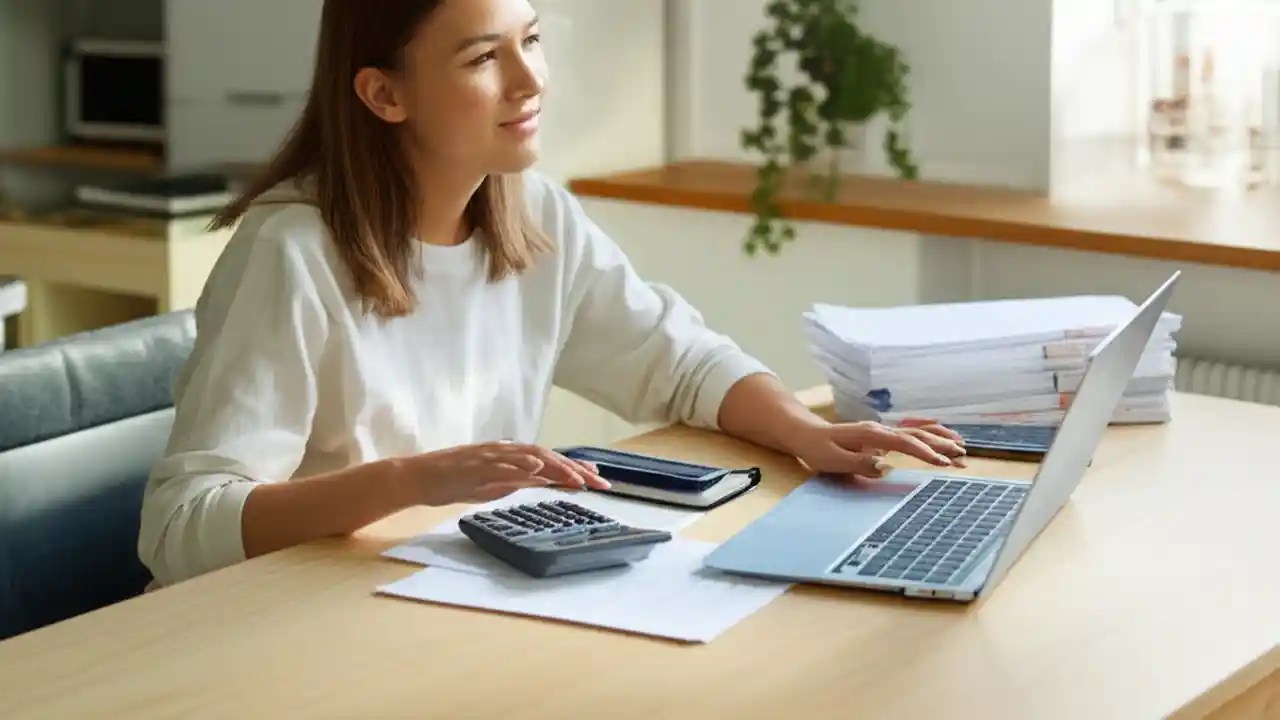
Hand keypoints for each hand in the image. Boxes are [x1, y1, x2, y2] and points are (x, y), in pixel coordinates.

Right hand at [405, 441, 611, 505]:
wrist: (418, 477)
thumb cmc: (452, 482)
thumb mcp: (493, 483)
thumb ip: (517, 480)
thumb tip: (540, 480)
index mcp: (510, 456)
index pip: (549, 460)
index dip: (574, 467)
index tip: (596, 477)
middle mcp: (505, 451)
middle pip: (548, 457)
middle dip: (576, 470)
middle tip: (600, 484)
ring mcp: (491, 456)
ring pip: (531, 457)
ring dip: (557, 467)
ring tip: (578, 478)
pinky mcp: (476, 465)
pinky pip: (502, 463)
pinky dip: (521, 464)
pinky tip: (538, 467)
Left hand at [790, 418, 966, 483]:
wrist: (806, 434)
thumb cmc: (817, 448)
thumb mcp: (833, 460)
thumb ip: (858, 462)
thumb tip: (884, 466)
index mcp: (871, 435)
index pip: (905, 443)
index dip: (925, 452)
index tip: (943, 463)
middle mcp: (880, 430)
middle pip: (917, 435)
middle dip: (941, 445)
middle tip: (963, 457)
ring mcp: (882, 431)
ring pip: (917, 432)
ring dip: (939, 439)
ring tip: (961, 447)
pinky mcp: (881, 436)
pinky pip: (909, 434)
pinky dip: (928, 436)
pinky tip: (941, 439)